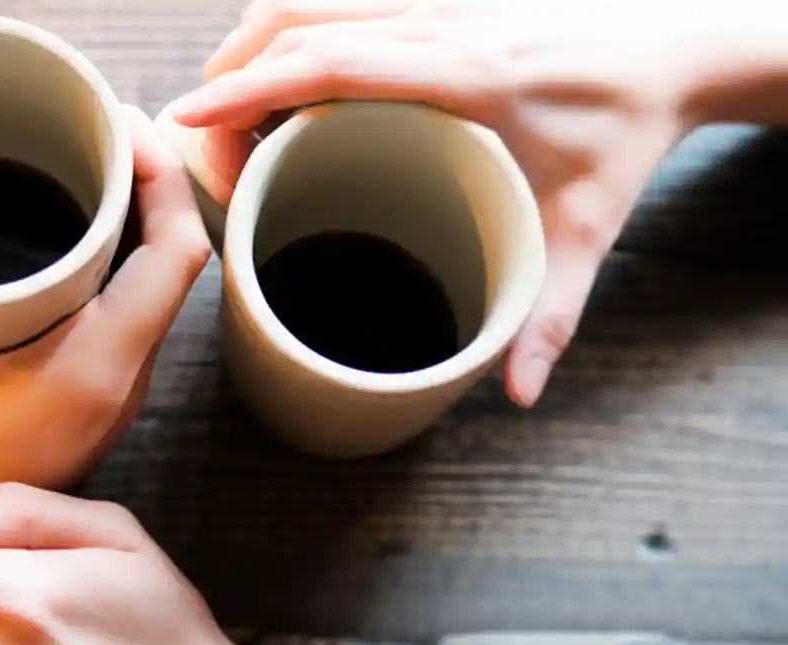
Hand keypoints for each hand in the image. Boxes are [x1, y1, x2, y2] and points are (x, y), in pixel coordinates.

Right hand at [0, 106, 210, 536]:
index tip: (122, 126)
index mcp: (94, 370)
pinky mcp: (92, 398)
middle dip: (149, 187)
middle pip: (174, 264)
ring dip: (137, 226)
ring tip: (92, 167)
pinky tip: (74, 240)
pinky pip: (131, 313)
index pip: (175, 257)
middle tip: (100, 131)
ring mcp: (112, 394)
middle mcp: (120, 382)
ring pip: (156, 290)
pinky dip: (118, 265)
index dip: (163, 178)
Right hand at [174, 0, 715, 406]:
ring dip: (253, 45)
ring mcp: (432, 1)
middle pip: (299, 24)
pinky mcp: (430, 0)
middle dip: (232, 77)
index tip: (190, 118)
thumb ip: (548, 316)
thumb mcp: (585, 232)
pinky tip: (279, 77)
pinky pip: (335, 1)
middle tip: (205, 146)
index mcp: (466, 76)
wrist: (668, 51)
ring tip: (224, 110)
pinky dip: (289, 31)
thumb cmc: (624, 133)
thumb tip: (513, 391)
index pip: (332, 63)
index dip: (249, 88)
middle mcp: (440, 22)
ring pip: (310, 0)